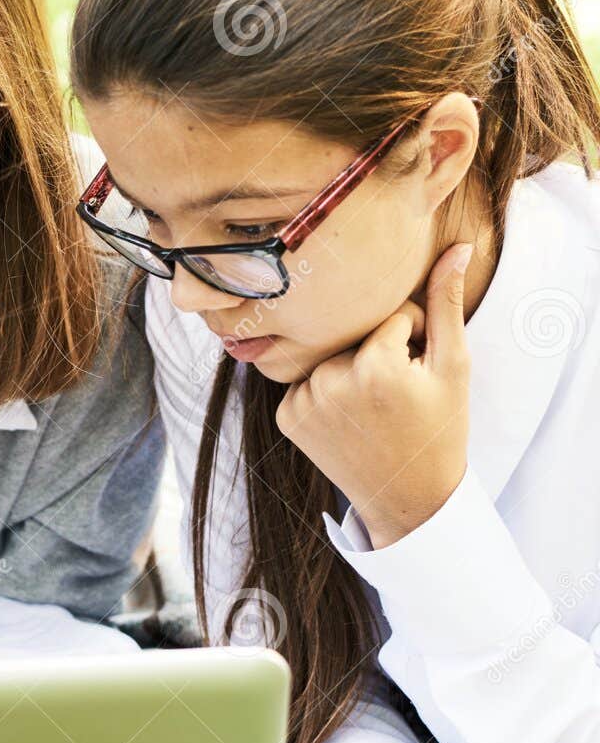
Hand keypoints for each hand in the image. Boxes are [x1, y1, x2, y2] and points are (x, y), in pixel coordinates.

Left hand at [275, 243, 473, 549]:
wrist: (408, 495)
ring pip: (329, 355)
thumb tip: (457, 247)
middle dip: (378, 351)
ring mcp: (302, 401)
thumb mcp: (452, 367)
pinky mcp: (285, 418)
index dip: (412, 338)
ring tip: (372, 407)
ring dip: (350, 369)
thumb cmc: (438, 429)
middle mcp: (329, 380)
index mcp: (374, 365)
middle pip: (355, 334)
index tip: (417, 373)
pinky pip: (306, 380)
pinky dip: (325, 390)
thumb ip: (446, 304)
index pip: (391, 315)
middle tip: (395, 393)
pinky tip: (347, 418)